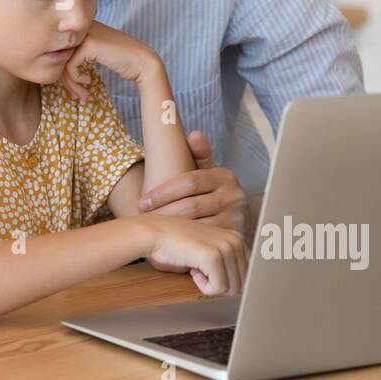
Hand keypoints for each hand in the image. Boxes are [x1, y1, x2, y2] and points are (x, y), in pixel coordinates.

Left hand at [60, 20, 160, 100]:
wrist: (142, 62)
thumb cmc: (120, 60)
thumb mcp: (95, 54)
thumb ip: (77, 55)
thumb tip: (53, 68)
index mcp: (82, 27)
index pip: (61, 50)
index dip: (64, 71)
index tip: (74, 86)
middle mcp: (81, 28)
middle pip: (59, 56)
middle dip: (66, 79)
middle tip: (77, 94)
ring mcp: (85, 35)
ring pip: (63, 62)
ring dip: (71, 83)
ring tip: (83, 93)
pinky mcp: (89, 44)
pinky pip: (70, 65)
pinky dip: (76, 79)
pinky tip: (88, 82)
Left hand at [141, 131, 250, 271]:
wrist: (238, 219)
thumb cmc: (212, 194)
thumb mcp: (208, 173)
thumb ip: (199, 155)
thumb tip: (194, 134)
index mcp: (225, 176)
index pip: (189, 181)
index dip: (163, 192)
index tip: (142, 202)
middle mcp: (234, 196)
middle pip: (191, 205)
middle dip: (163, 212)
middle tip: (143, 218)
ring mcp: (237, 218)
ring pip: (196, 226)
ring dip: (171, 230)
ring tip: (151, 230)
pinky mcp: (234, 239)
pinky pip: (203, 245)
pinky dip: (184, 245)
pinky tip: (167, 246)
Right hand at [141, 214, 248, 295]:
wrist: (154, 233)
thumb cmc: (176, 244)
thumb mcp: (209, 251)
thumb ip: (228, 265)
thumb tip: (241, 288)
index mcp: (237, 239)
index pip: (248, 275)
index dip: (227, 281)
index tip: (210, 272)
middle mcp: (236, 241)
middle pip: (242, 284)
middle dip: (220, 285)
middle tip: (201, 272)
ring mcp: (226, 247)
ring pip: (231, 289)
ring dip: (211, 286)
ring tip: (197, 269)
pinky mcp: (213, 256)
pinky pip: (217, 288)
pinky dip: (203, 286)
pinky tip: (192, 270)